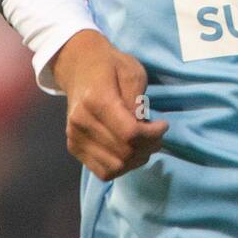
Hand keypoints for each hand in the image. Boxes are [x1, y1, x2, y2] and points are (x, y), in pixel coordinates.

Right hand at [50, 29, 168, 180]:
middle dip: (148, 148)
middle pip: (123, 153)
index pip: (129, 133)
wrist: (79, 67)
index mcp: (95, 100)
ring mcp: (74, 137)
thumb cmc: (109, 66)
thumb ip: (137, 100)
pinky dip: (122, 166)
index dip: (152, 135)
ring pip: (114, 167)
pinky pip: (102, 171)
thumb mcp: (132, 71)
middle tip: (157, 136)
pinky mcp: (73, 147)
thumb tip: (142, 126)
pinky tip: (130, 151)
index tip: (163, 125)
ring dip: (136, 160)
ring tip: (145, 144)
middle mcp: (81, 122)